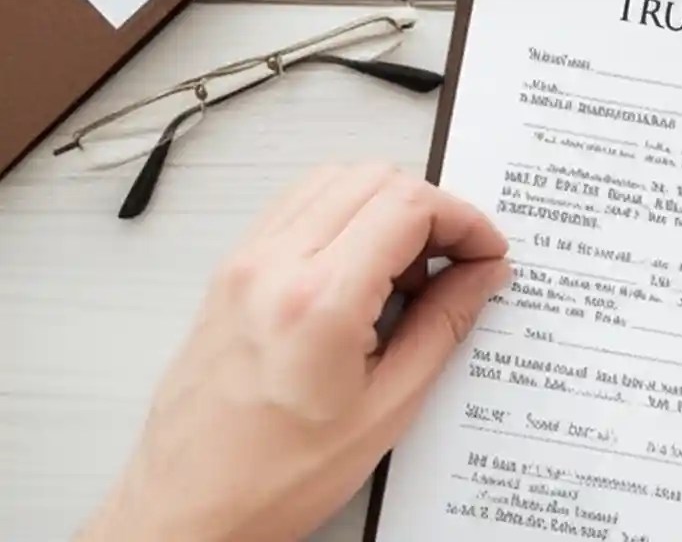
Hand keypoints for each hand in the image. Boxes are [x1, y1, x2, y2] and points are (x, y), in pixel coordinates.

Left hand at [77, 164, 509, 541]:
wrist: (192, 505)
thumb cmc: (277, 475)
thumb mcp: (388, 407)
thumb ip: (444, 326)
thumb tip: (482, 275)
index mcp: (319, 299)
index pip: (408, 205)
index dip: (464, 219)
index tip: (486, 251)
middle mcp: (274, 264)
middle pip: (374, 177)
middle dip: (431, 207)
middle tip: (457, 261)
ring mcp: (244, 261)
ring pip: (334, 179)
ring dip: (386, 205)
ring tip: (409, 271)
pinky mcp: (229, 270)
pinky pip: (297, 206)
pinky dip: (343, 215)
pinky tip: (363, 270)